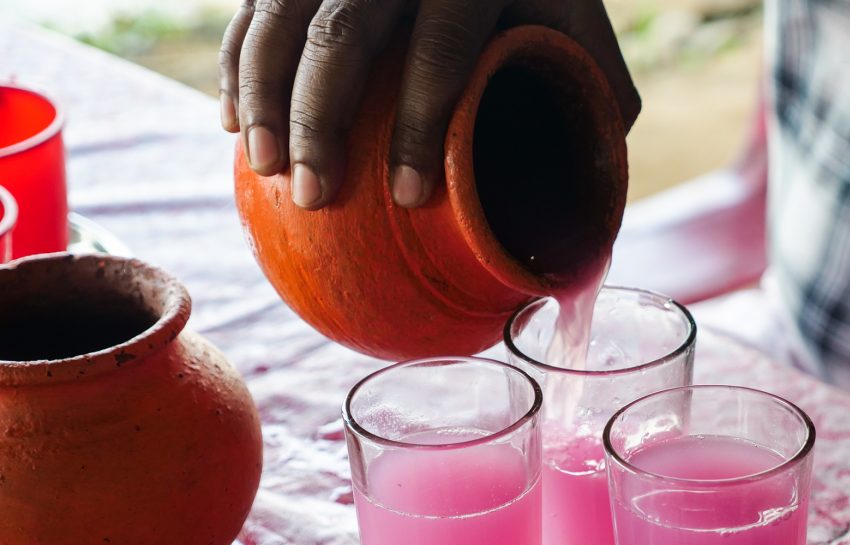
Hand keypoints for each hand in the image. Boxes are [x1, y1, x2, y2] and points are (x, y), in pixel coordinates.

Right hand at [219, 0, 639, 209]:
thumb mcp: (582, 36)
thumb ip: (594, 100)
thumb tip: (588, 194)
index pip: (440, 51)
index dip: (418, 127)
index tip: (403, 197)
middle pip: (343, 33)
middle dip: (317, 120)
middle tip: (313, 196)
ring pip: (282, 15)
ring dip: (261, 93)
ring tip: (264, 167)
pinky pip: (254, 6)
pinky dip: (236, 62)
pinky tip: (231, 119)